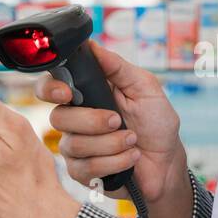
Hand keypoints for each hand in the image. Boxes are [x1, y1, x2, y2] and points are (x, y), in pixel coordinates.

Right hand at [33, 40, 191, 217]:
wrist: (167, 162)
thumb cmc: (156, 123)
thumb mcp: (145, 88)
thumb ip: (118, 67)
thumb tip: (93, 45)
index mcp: (86, 95)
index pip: (50, 87)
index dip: (50, 89)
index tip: (66, 93)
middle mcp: (75, 120)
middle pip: (59, 118)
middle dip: (92, 121)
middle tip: (118, 121)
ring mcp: (75, 147)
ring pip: (74, 144)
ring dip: (110, 143)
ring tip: (132, 140)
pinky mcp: (81, 172)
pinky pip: (85, 167)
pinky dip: (114, 162)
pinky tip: (131, 158)